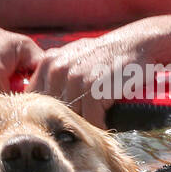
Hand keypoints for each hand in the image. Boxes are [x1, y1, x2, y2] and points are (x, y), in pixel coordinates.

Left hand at [28, 24, 153, 127]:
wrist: (136, 43)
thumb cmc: (106, 54)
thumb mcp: (74, 56)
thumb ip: (55, 73)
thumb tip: (40, 99)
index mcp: (49, 62)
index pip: (34, 97)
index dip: (45, 112)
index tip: (56, 120)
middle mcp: (58, 69)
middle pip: (52, 109)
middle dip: (65, 120)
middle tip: (77, 128)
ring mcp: (76, 80)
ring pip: (71, 116)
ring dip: (82, 125)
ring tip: (91, 128)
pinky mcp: (94, 91)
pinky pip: (90, 120)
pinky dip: (98, 127)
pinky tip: (103, 125)